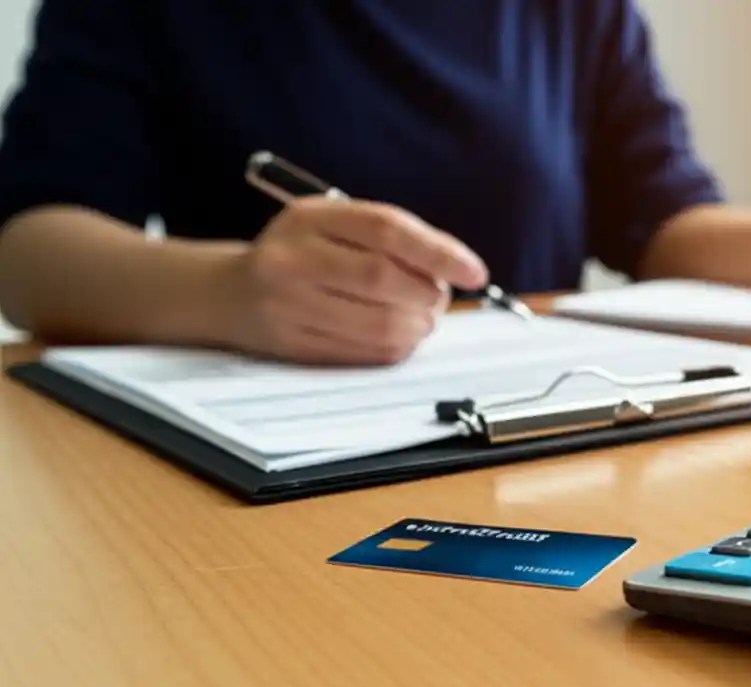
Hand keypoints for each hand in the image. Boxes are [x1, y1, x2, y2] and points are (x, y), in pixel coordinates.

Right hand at [225, 197, 488, 364]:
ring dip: (417, 326)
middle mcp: (293, 257)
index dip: (439, 252)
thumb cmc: (300, 255)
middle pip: (384, 278)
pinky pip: (363, 354)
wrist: (225, 293)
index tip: (475, 272)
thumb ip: (387, 238)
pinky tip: (398, 337)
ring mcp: (287, 304)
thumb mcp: (332, 226)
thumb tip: (453, 269)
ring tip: (420, 319)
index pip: (387, 229)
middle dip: (428, 294)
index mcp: (310, 217)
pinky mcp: (291, 345)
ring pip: (379, 323)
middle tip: (439, 299)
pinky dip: (395, 348)